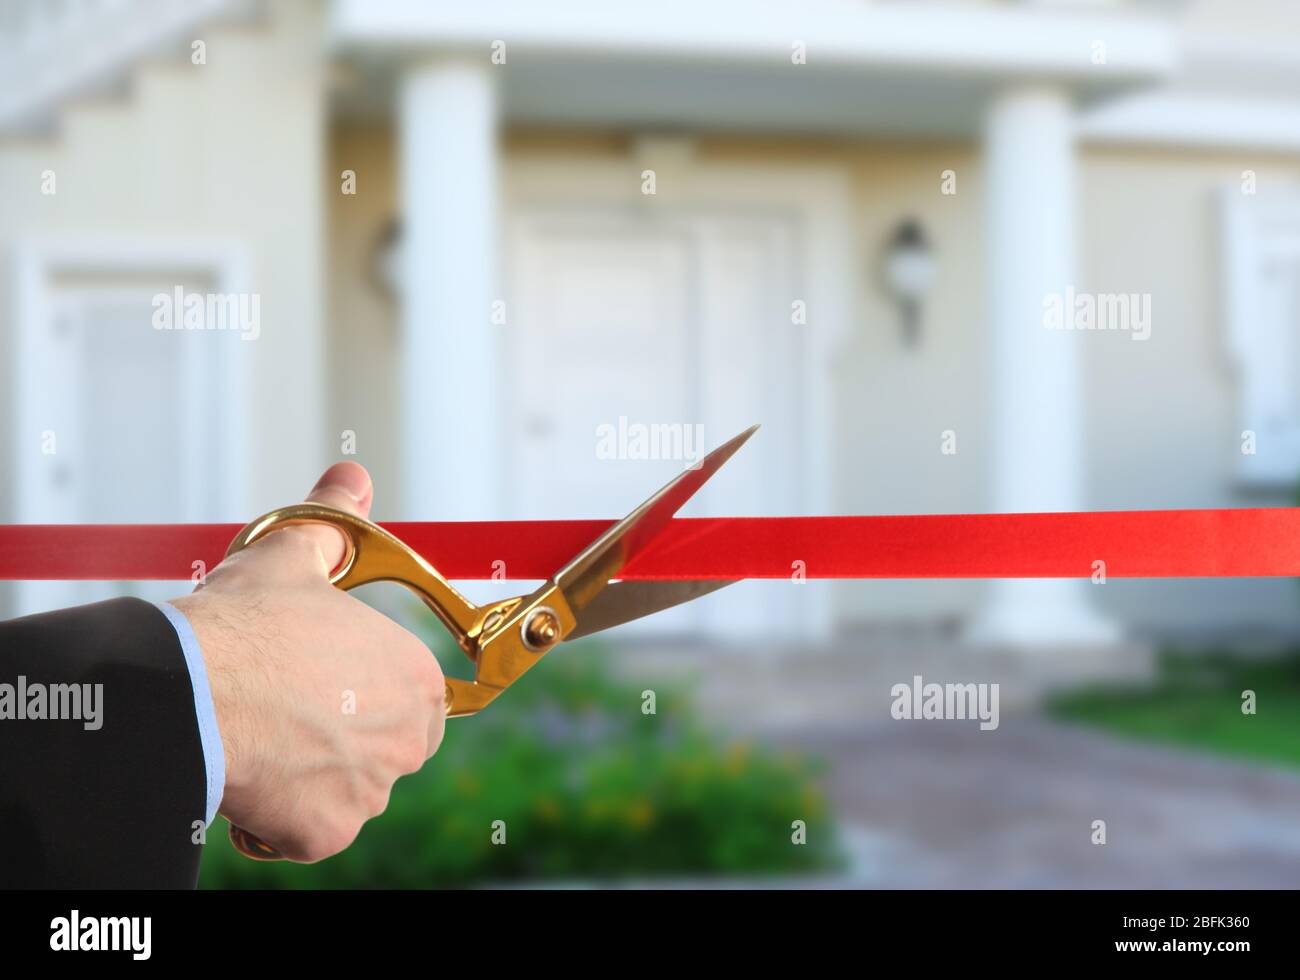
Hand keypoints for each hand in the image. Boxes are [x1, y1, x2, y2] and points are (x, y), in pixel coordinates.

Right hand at [170, 463, 445, 862]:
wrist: (188, 692)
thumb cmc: (248, 623)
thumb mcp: (294, 557)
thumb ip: (334, 523)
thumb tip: (351, 478)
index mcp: (416, 678)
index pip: (410, 696)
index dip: (362, 691)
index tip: (322, 685)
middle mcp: (408, 740)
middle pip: (385, 747)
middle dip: (344, 736)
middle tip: (288, 711)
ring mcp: (369, 793)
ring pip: (346, 790)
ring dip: (310, 774)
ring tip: (262, 737)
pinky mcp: (325, 835)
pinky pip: (307, 832)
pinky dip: (278, 817)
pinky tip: (249, 778)